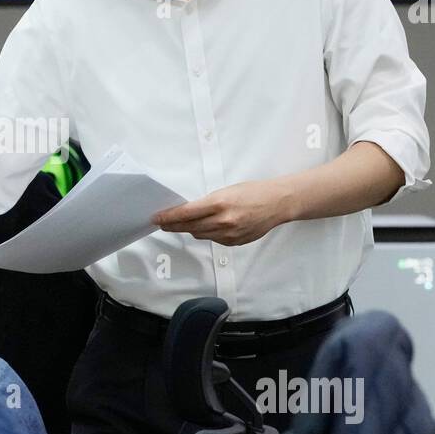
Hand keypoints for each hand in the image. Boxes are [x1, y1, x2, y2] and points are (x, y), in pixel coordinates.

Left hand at [151, 179, 293, 245]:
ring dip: (188, 230)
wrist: (277, 203)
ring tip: (181, 224)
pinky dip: (207, 233)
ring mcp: (230, 234)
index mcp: (219, 203)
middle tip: (162, 224)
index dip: (168, 217)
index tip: (156, 218)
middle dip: (173, 225)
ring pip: (199, 235)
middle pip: (189, 227)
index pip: (185, 213)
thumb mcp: (226, 191)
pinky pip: (213, 240)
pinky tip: (207, 227)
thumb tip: (188, 212)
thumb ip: (207, 203)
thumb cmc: (253, 192)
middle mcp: (223, 221)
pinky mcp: (235, 242)